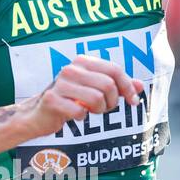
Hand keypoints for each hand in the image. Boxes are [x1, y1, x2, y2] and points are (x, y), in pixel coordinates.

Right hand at [17, 55, 143, 141]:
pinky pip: (80, 111)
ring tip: (90, 111)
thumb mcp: (95, 90)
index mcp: (83, 61)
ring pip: (96, 99)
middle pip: (108, 85)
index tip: (133, 102)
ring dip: (98, 110)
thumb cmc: (70, 100)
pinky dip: (82, 117)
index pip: (115, 70)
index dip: (128, 87)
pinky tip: (76, 115)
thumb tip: (140, 86)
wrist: (39, 114)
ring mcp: (60, 83)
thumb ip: (117, 86)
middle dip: (112, 101)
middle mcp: (71, 69)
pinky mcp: (52, 99)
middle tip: (105, 108)